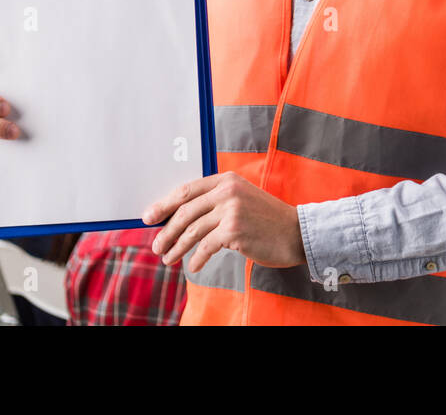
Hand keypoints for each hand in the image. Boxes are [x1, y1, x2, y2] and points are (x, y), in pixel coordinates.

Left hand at [144, 172, 304, 272]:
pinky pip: (206, 247)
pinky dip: (197, 259)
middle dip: (167, 231)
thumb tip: (180, 218)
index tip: (149, 217)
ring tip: (168, 258)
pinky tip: (194, 266)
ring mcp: (231, 210)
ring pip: (192, 230)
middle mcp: (228, 191)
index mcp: (227, 179)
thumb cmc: (267, 220)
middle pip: (185, 211)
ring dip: (176, 247)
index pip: (187, 190)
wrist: (296, 233)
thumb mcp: (242, 200)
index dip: (165, 204)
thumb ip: (216, 202)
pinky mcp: (234, 230)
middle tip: (156, 245)